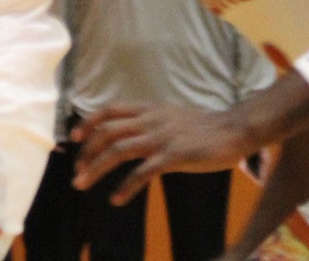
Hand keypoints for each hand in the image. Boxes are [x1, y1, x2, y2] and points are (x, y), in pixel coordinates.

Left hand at [71, 102, 249, 205]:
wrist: (234, 129)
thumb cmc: (204, 126)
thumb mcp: (172, 115)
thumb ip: (151, 121)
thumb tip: (131, 132)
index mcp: (149, 109)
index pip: (110, 110)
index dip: (89, 122)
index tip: (74, 138)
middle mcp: (151, 120)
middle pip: (108, 132)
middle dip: (87, 152)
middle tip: (77, 173)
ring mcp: (162, 137)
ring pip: (119, 151)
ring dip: (96, 168)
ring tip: (83, 184)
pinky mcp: (175, 155)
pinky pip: (143, 172)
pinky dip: (126, 187)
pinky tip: (117, 199)